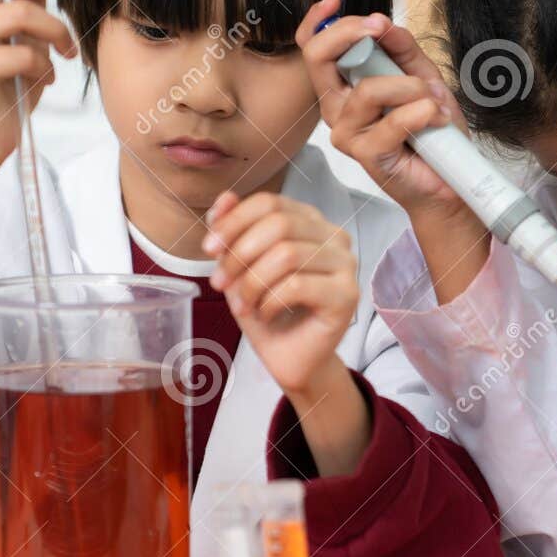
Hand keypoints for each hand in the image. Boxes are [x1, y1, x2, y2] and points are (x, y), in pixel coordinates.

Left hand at [204, 190, 356, 395]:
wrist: (290, 358)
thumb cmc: (267, 310)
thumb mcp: (240, 266)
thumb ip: (232, 230)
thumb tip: (223, 198)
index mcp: (310, 221)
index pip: (270, 203)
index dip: (234, 221)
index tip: (209, 249)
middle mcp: (334, 236)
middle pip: (279, 224)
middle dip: (239, 254)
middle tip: (220, 283)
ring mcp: (346, 264)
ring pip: (287, 254)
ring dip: (252, 282)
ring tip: (242, 305)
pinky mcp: (347, 295)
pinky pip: (297, 286)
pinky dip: (269, 301)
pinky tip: (265, 314)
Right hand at [296, 0, 470, 221]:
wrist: (448, 178)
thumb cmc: (430, 131)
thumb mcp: (421, 76)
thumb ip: (401, 49)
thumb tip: (383, 22)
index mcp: (344, 87)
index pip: (312, 49)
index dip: (316, 22)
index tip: (335, 2)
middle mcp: (337, 108)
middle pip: (319, 58)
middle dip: (350, 33)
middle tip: (380, 30)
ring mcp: (347, 133)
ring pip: (368, 89)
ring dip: (410, 87)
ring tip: (432, 100)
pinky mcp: (366, 155)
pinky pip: (392, 121)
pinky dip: (421, 112)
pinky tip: (434, 118)